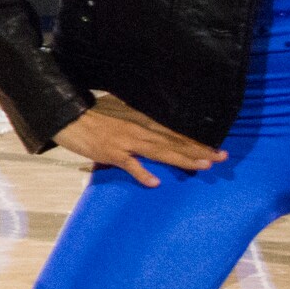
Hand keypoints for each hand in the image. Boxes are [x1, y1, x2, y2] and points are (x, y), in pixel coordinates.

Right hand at [53, 95, 222, 187]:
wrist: (67, 115)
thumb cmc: (92, 111)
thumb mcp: (118, 106)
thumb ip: (136, 113)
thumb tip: (152, 120)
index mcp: (142, 119)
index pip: (175, 132)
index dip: (196, 140)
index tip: (215, 147)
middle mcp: (139, 129)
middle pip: (174, 142)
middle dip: (199, 150)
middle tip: (222, 158)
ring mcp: (125, 142)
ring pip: (160, 151)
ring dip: (182, 158)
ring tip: (202, 166)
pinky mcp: (111, 152)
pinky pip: (129, 165)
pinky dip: (142, 173)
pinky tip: (155, 182)